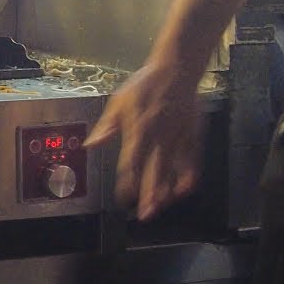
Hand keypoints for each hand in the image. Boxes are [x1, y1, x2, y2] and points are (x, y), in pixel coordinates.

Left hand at [84, 62, 203, 219]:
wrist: (176, 70)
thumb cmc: (145, 85)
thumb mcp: (119, 102)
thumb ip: (107, 126)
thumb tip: (90, 145)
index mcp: (139, 127)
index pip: (131, 160)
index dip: (128, 181)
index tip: (124, 196)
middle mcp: (158, 135)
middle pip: (153, 170)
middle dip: (149, 193)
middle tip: (144, 213)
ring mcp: (178, 136)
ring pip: (172, 169)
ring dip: (166, 190)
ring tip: (160, 207)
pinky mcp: (192, 134)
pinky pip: (192, 160)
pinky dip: (188, 176)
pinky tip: (183, 189)